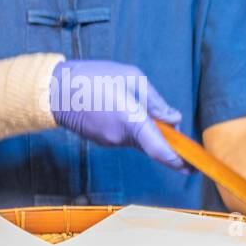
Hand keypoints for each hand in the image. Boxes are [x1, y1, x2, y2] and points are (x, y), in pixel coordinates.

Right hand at [49, 60, 188, 170]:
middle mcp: (122, 138)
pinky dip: (134, 129)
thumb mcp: (130, 77)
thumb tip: (174, 119)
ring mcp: (111, 141)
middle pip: (155, 145)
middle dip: (168, 139)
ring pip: (141, 140)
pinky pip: (127, 137)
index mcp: (132, 122)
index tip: (194, 167)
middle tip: (175, 127)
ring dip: (149, 131)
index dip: (180, 161)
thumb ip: (156, 101)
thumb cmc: (91, 78)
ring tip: (140, 106)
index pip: (161, 151)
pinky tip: (125, 110)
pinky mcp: (103, 140)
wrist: (51, 90)